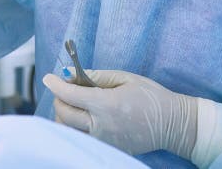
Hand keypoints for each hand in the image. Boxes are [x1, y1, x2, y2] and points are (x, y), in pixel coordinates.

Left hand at [43, 69, 197, 158]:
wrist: (174, 124)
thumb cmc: (151, 96)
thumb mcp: (125, 78)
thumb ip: (96, 76)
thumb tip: (72, 73)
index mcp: (106, 105)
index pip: (70, 95)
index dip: (55, 84)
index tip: (48, 78)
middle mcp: (101, 126)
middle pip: (64, 114)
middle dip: (59, 99)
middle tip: (64, 89)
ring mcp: (104, 141)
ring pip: (69, 130)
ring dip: (64, 115)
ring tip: (73, 104)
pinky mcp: (108, 149)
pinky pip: (82, 139)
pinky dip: (75, 127)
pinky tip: (82, 117)